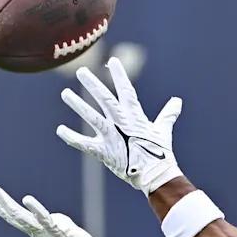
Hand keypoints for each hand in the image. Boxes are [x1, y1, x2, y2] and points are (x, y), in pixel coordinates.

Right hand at [0, 186, 112, 236]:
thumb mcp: (57, 227)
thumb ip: (48, 221)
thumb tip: (41, 215)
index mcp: (35, 230)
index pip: (13, 216)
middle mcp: (36, 231)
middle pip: (12, 216)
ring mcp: (45, 232)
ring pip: (22, 217)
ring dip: (8, 204)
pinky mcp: (57, 231)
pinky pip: (44, 219)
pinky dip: (35, 209)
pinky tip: (26, 198)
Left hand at [57, 57, 182, 194]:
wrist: (155, 175)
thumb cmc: (160, 154)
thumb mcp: (163, 131)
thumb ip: (167, 115)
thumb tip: (177, 101)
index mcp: (135, 117)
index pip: (126, 91)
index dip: (119, 75)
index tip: (113, 61)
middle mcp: (121, 123)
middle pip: (105, 99)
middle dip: (93, 85)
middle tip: (81, 71)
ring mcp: (112, 137)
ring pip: (92, 117)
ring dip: (78, 105)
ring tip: (64, 93)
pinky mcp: (104, 151)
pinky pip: (84, 144)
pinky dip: (72, 138)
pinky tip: (59, 130)